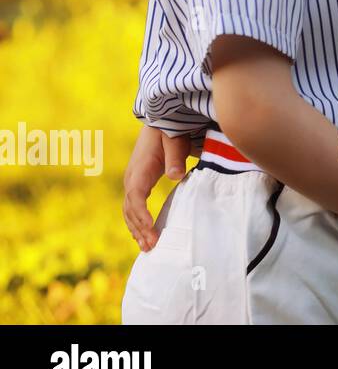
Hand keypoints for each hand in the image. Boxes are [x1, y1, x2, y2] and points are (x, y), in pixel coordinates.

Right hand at [122, 125, 199, 251]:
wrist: (161, 121)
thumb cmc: (170, 132)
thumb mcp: (175, 142)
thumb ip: (176, 158)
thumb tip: (176, 176)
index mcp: (139, 170)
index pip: (135, 197)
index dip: (142, 215)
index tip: (151, 230)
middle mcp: (131, 178)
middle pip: (130, 209)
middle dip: (139, 229)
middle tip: (152, 247)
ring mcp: (133, 182)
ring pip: (129, 211)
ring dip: (137, 229)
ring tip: (148, 247)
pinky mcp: (139, 184)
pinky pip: (133, 207)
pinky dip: (137, 222)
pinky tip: (144, 235)